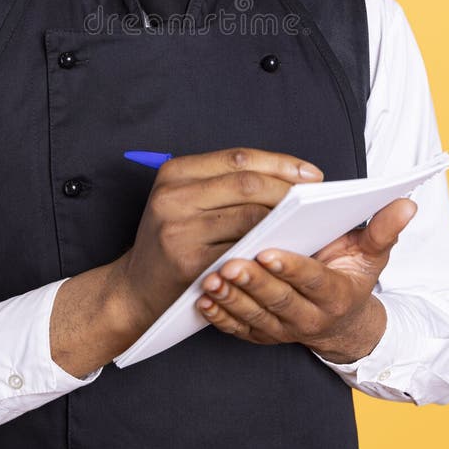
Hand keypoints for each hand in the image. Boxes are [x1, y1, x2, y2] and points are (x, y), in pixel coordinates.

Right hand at [110, 148, 322, 338]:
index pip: (238, 158)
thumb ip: (223, 185)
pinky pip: (242, 251)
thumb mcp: (183, 200)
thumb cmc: (171, 240)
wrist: (133, 289)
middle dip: (288, 190)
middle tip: (315, 200)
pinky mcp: (188, 262)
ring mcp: (179, 230)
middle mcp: (174, 196)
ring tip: (305, 224)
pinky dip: (268, 248)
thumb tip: (286, 180)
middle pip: (247, 183)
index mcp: (175, 172)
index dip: (280, 163)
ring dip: (284, 221)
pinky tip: (285, 249)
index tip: (311, 174)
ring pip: (250, 217)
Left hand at [195, 196, 416, 362]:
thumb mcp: (373, 254)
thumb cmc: (351, 276)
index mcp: (335, 294)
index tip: (268, 251)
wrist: (342, 322)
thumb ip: (384, 228)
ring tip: (211, 279)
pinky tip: (203, 300)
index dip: (291, 268)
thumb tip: (407, 202)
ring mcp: (284, 330)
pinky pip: (239, 330)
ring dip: (232, 300)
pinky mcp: (262, 335)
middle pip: (279, 301)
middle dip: (254, 283)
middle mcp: (310, 318)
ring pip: (255, 317)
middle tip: (231, 263)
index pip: (313, 281)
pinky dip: (220, 317)